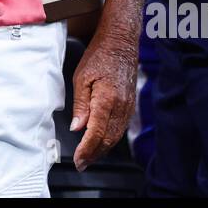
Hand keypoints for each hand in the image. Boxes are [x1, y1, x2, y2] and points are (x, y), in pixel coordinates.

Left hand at [69, 32, 135, 170]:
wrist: (121, 43)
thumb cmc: (99, 56)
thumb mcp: (82, 78)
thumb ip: (80, 105)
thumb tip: (77, 128)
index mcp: (106, 99)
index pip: (96, 133)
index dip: (86, 149)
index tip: (78, 159)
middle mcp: (121, 106)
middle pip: (108, 139)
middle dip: (94, 154)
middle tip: (81, 164)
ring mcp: (128, 106)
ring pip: (116, 136)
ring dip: (103, 149)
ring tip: (90, 157)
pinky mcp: (130, 105)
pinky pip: (121, 127)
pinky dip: (111, 139)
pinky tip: (102, 142)